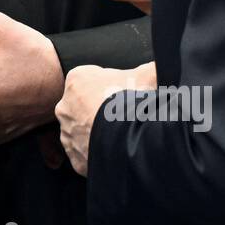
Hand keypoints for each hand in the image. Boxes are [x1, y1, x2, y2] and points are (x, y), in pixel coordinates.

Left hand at [56, 61, 155, 175]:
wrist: (133, 139)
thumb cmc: (136, 102)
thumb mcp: (148, 75)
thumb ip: (148, 69)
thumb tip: (159, 66)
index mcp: (77, 79)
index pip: (92, 80)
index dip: (113, 87)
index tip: (127, 95)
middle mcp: (65, 105)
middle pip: (85, 106)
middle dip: (101, 111)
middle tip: (125, 117)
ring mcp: (67, 134)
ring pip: (82, 132)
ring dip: (97, 133)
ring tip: (122, 137)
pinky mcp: (74, 158)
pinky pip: (86, 155)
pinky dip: (98, 154)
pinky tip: (116, 152)